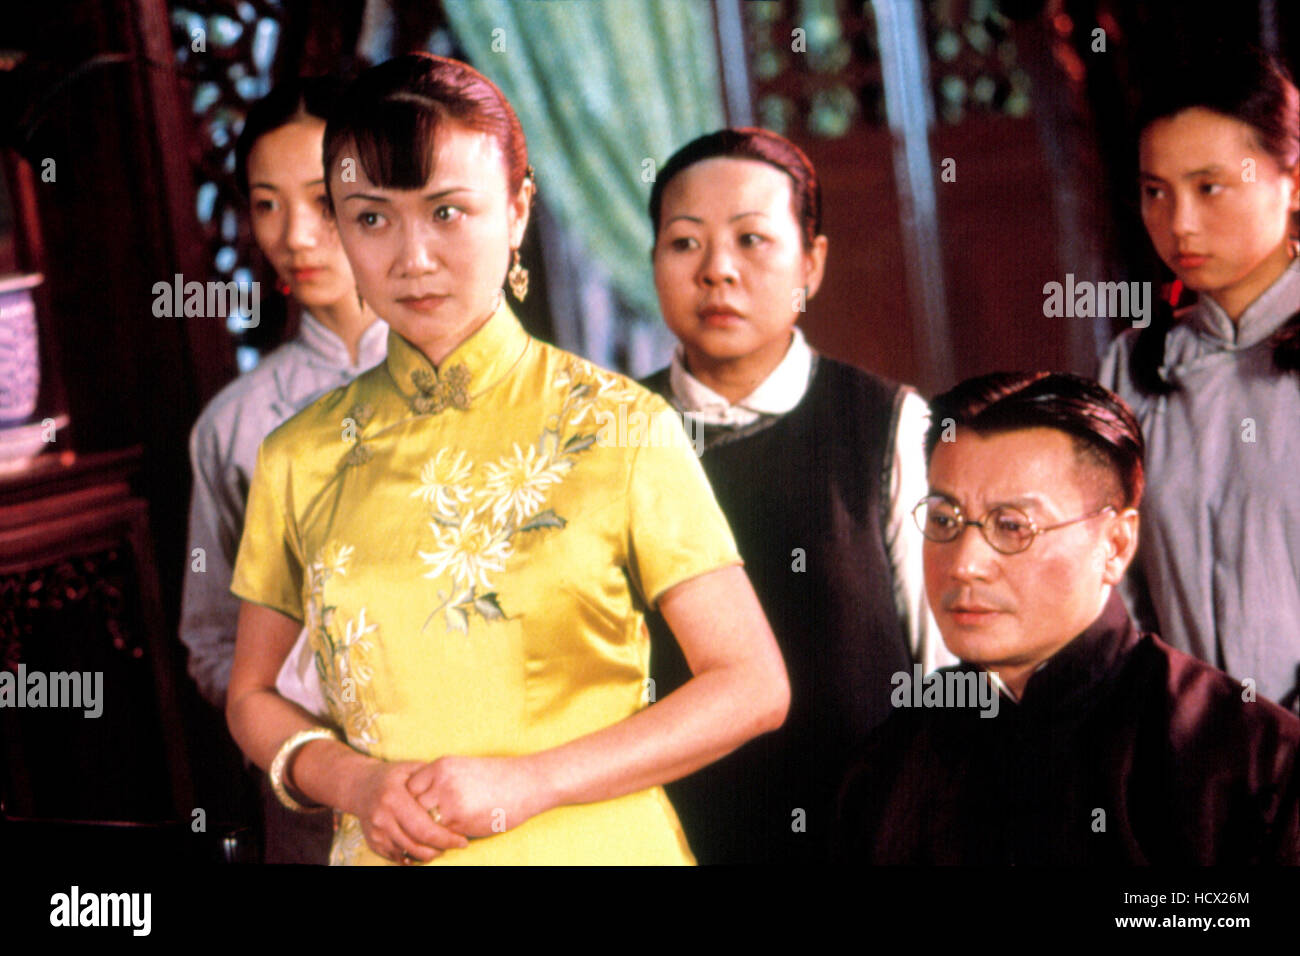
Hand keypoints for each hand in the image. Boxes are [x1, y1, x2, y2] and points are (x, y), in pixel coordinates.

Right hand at [344, 758, 469, 863]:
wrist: (361, 786)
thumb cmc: (393, 775)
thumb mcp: (411, 768)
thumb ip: (431, 779)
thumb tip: (457, 792)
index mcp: (393, 798)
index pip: (424, 828)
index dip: (446, 838)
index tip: (463, 840)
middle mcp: (382, 818)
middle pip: (416, 845)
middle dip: (440, 849)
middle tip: (456, 845)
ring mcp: (375, 833)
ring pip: (407, 854)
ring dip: (428, 854)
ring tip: (442, 846)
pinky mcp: (373, 843)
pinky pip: (397, 857)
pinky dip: (414, 857)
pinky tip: (426, 848)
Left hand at [406, 755, 550, 838]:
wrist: (528, 783)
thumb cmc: (498, 778)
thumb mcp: (463, 770)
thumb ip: (440, 782)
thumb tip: (419, 804)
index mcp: (441, 765)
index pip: (409, 787)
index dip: (413, 801)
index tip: (422, 811)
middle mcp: (441, 780)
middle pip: (412, 805)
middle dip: (416, 818)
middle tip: (424, 828)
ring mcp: (449, 799)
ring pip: (423, 822)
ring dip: (428, 831)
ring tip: (437, 836)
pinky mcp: (459, 818)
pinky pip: (439, 834)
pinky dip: (443, 839)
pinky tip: (455, 838)